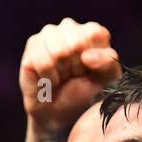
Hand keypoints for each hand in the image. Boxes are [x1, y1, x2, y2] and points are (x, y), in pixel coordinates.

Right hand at [19, 18, 120, 141]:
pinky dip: (48, 78)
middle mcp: (69, 27)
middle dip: (75, 67)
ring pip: (58, 52)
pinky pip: (43, 62)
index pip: (95, 34)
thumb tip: (86, 56)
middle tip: (72, 76)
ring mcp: (48, 34)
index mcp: (92, 32)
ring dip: (61, 73)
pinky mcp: (32, 45)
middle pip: (76, 43)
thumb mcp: (106, 80)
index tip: (88, 71)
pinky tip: (48, 79)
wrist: (59, 115)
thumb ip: (108, 63)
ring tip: (60, 77)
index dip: (93, 60)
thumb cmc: (84, 94)